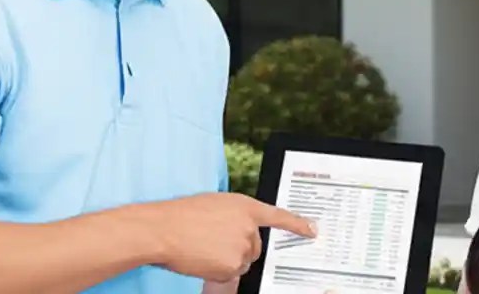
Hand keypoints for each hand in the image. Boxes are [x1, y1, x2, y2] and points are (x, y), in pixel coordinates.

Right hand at [145, 192, 315, 281]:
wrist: (165, 229)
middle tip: (213, 240)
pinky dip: (218, 270)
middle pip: (255, 247)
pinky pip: (230, 273)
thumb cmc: (183, 215)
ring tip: (204, 246)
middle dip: (239, 247)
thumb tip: (243, 232)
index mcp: (245, 206)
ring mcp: (242, 247)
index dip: (298, 224)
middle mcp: (248, 227)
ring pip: (242, 262)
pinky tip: (202, 258)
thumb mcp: (215, 205)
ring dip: (227, 259)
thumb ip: (235, 216)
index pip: (278, 216)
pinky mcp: (233, 265)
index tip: (313, 230)